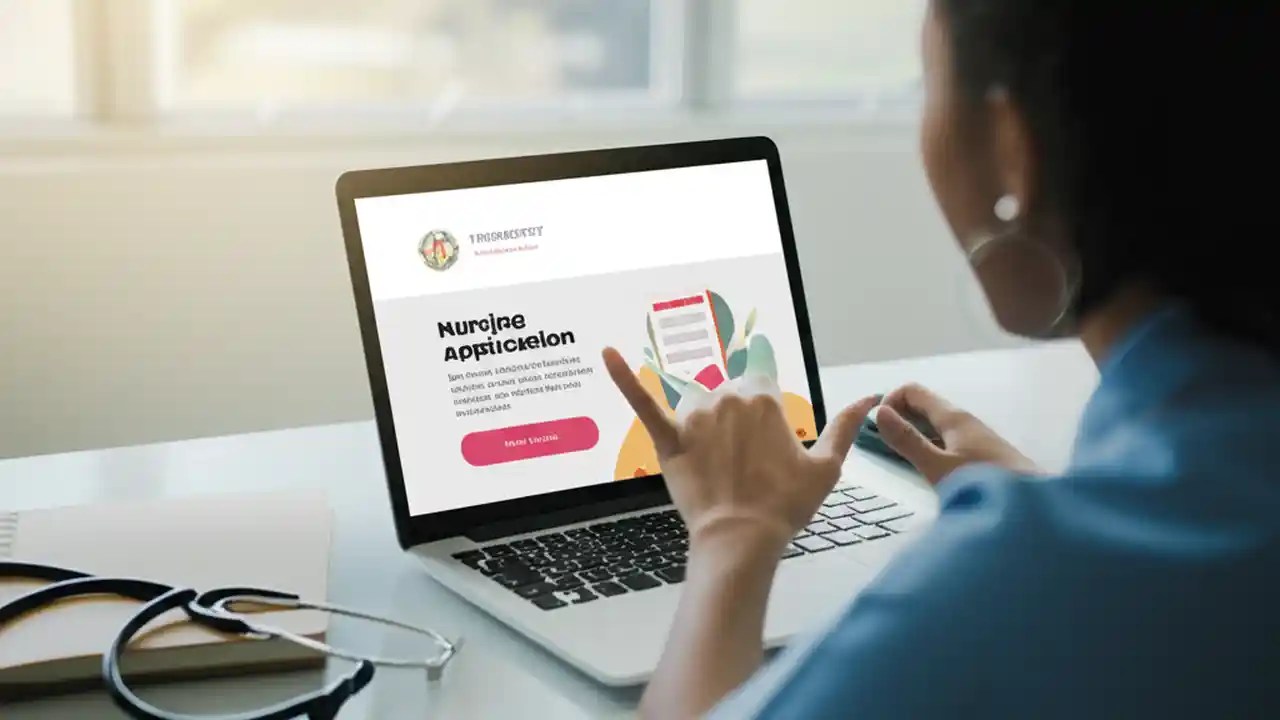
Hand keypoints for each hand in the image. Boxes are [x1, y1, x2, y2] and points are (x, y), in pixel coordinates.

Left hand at [603, 348, 878, 549]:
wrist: (742, 539)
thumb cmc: (785, 505)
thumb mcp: (827, 466)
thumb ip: (846, 425)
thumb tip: (871, 397)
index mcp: (765, 399)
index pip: (762, 387)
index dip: (764, 417)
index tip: (766, 443)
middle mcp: (729, 397)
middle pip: (729, 395)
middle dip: (735, 425)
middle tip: (743, 465)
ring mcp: (695, 416)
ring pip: (697, 405)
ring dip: (704, 426)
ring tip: (716, 465)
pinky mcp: (668, 438)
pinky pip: (644, 402)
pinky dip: (624, 378)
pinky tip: (607, 354)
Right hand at [876, 383, 1041, 483]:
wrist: (1036, 509)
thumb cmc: (986, 486)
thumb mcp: (939, 467)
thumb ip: (908, 441)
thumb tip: (880, 411)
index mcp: (953, 417)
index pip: (913, 391)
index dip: (890, 402)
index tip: (878, 429)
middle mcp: (964, 421)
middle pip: (923, 407)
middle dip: (899, 419)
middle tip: (882, 447)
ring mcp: (975, 438)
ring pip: (935, 425)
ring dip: (914, 435)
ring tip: (901, 460)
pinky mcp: (982, 455)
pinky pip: (946, 441)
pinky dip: (930, 447)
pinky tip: (928, 471)